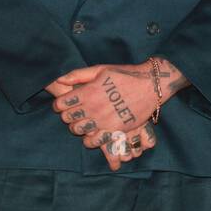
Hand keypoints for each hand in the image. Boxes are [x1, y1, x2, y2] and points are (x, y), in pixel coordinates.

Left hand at [49, 60, 182, 168]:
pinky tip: (92, 133)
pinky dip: (89, 139)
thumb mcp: (101, 69)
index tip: (63, 104)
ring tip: (83, 122)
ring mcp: (104, 120)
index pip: (61, 104)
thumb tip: (59, 79)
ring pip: (78, 130)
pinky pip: (94, 141)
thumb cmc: (126, 74)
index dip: (59, 104)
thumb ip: (78, 74)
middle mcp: (94, 107)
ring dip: (77, 127)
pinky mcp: (115, 130)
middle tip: (74, 113)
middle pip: (67, 118)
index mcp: (88, 91)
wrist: (151, 85)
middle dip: (67, 116)